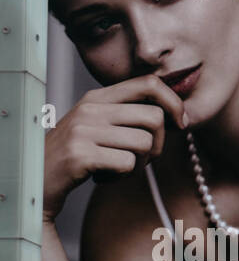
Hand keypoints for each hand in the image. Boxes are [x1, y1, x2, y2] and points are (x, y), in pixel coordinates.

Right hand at [43, 75, 186, 221]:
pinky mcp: (81, 154)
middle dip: (158, 145)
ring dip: (139, 164)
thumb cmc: (78, 154)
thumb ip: (131, 116)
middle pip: (155, 118)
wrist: (38, 177)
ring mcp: (84, 130)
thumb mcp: (101, 125)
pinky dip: (122, 176)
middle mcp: (91, 108)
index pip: (149, 83)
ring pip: (145, 144)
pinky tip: (104, 176)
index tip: (180, 124)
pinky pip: (128, 164)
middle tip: (140, 158)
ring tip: (116, 167)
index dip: (174, 103)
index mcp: (98, 97)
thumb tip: (178, 115)